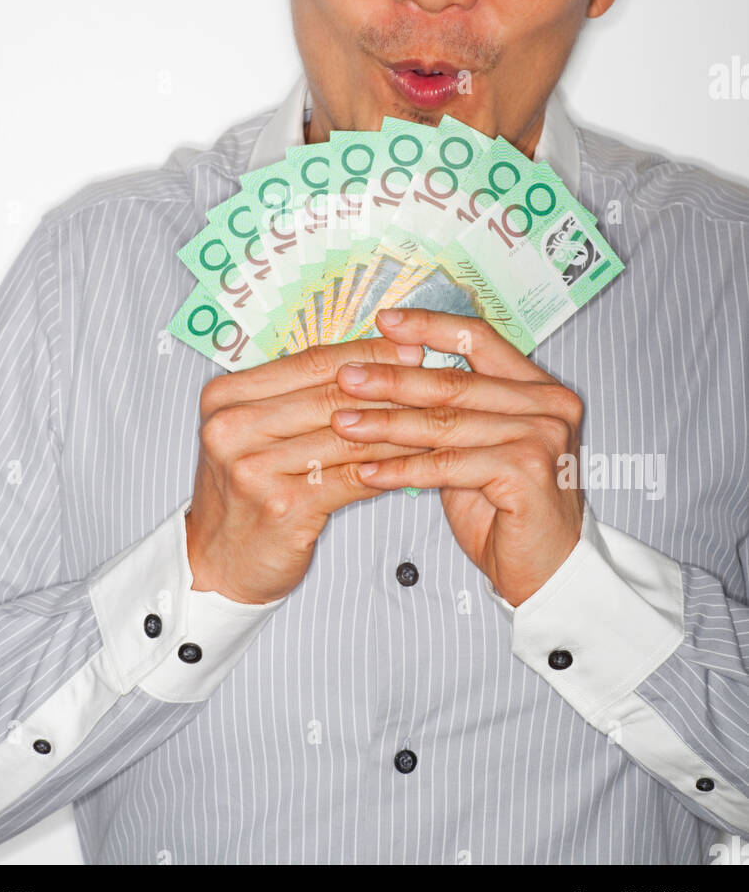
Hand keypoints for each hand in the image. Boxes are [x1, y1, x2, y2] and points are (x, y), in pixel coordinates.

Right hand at [187, 334, 428, 604]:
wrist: (217, 562)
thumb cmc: (245, 492)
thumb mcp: (253, 432)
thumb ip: (295, 397)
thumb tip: (369, 362)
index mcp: (225, 397)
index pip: (309, 361)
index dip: (366, 351)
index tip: (408, 345)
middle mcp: (232, 427)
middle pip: (330, 395)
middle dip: (390, 385)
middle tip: (434, 378)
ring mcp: (254, 468)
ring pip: (347, 436)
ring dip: (398, 426)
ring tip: (435, 417)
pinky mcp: (283, 506)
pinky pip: (353, 477)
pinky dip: (390, 467)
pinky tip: (418, 461)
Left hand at [329, 309, 584, 606]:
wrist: (546, 570)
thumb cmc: (507, 510)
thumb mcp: (478, 447)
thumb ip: (452, 410)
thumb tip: (388, 375)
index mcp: (538, 388)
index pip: (480, 339)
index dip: (429, 327)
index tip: (384, 321)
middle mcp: (548, 406)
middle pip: (455, 382)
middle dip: (392, 379)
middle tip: (345, 376)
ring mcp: (542, 438)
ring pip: (446, 424)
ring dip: (386, 424)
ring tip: (343, 423)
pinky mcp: (527, 474)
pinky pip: (448, 465)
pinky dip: (402, 469)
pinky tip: (368, 471)